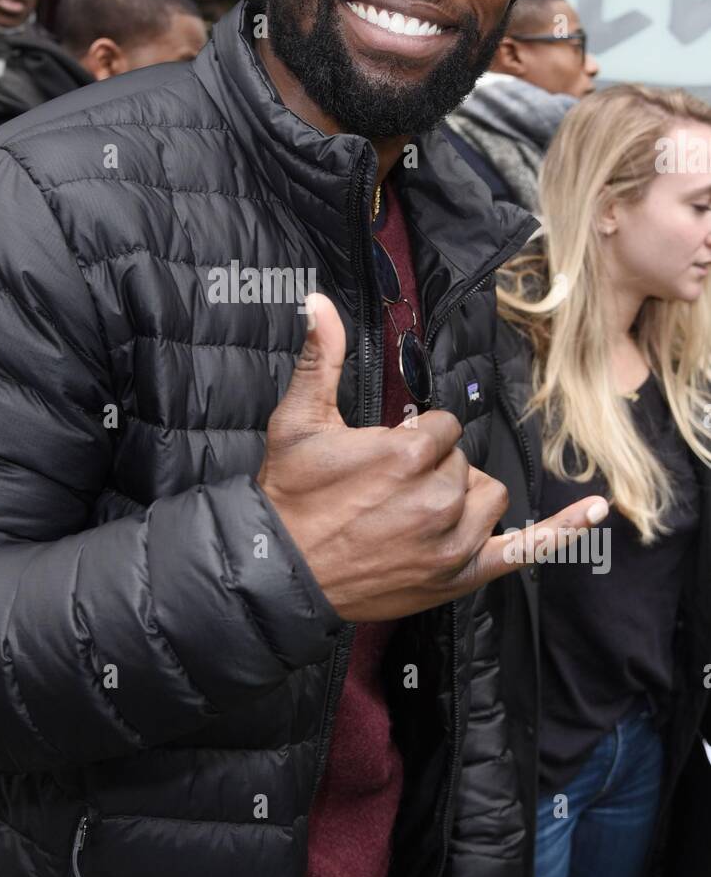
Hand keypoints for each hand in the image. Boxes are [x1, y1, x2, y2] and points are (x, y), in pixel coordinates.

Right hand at [257, 293, 607, 621]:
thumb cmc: (290, 497)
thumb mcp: (298, 421)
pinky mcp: (459, 575)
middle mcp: (437, 498)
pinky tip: (596, 510)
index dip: (415, 438)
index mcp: (406, 454)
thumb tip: (318, 302)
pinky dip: (562, 529)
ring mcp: (453, 541)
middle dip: (432, 468)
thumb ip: (319, 358)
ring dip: (462, 496)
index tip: (385, 456)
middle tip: (387, 488)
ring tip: (417, 509)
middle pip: (464, 462)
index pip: (445, 426)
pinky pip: (525, 548)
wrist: (280, 573)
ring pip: (488, 496)